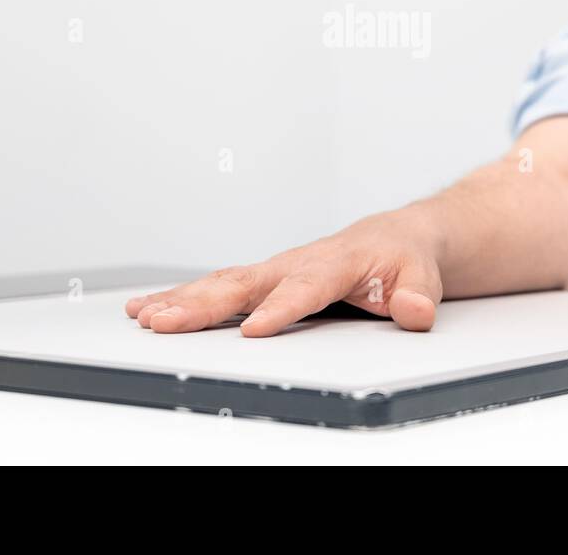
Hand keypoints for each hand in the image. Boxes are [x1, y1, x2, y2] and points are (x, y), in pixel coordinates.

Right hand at [124, 211, 443, 337]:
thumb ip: (418, 297)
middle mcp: (296, 263)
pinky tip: (149, 309)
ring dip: (182, 300)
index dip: (279, 309)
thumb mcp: (423, 278)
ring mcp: (275, 270)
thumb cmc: (403, 259)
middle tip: (165, 321)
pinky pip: (219, 287)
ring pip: (223, 284)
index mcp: (335, 264)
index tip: (253, 330)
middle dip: (203, 305)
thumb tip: (415, 311)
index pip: (304, 289)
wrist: (396, 237)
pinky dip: (182, 298)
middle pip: (245, 285)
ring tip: (144, 316)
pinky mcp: (263, 279)